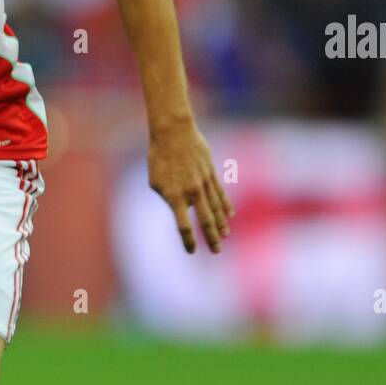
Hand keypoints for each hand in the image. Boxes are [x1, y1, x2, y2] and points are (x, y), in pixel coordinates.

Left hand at [147, 120, 234, 254]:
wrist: (173, 132)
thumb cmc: (158, 157)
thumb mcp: (156, 181)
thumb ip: (169, 198)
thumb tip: (185, 209)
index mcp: (174, 196)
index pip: (184, 226)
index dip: (188, 240)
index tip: (192, 251)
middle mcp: (192, 192)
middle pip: (205, 220)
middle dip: (211, 238)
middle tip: (216, 251)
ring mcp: (204, 182)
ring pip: (215, 208)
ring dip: (221, 224)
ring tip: (224, 236)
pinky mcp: (211, 173)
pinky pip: (219, 193)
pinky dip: (225, 205)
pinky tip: (229, 215)